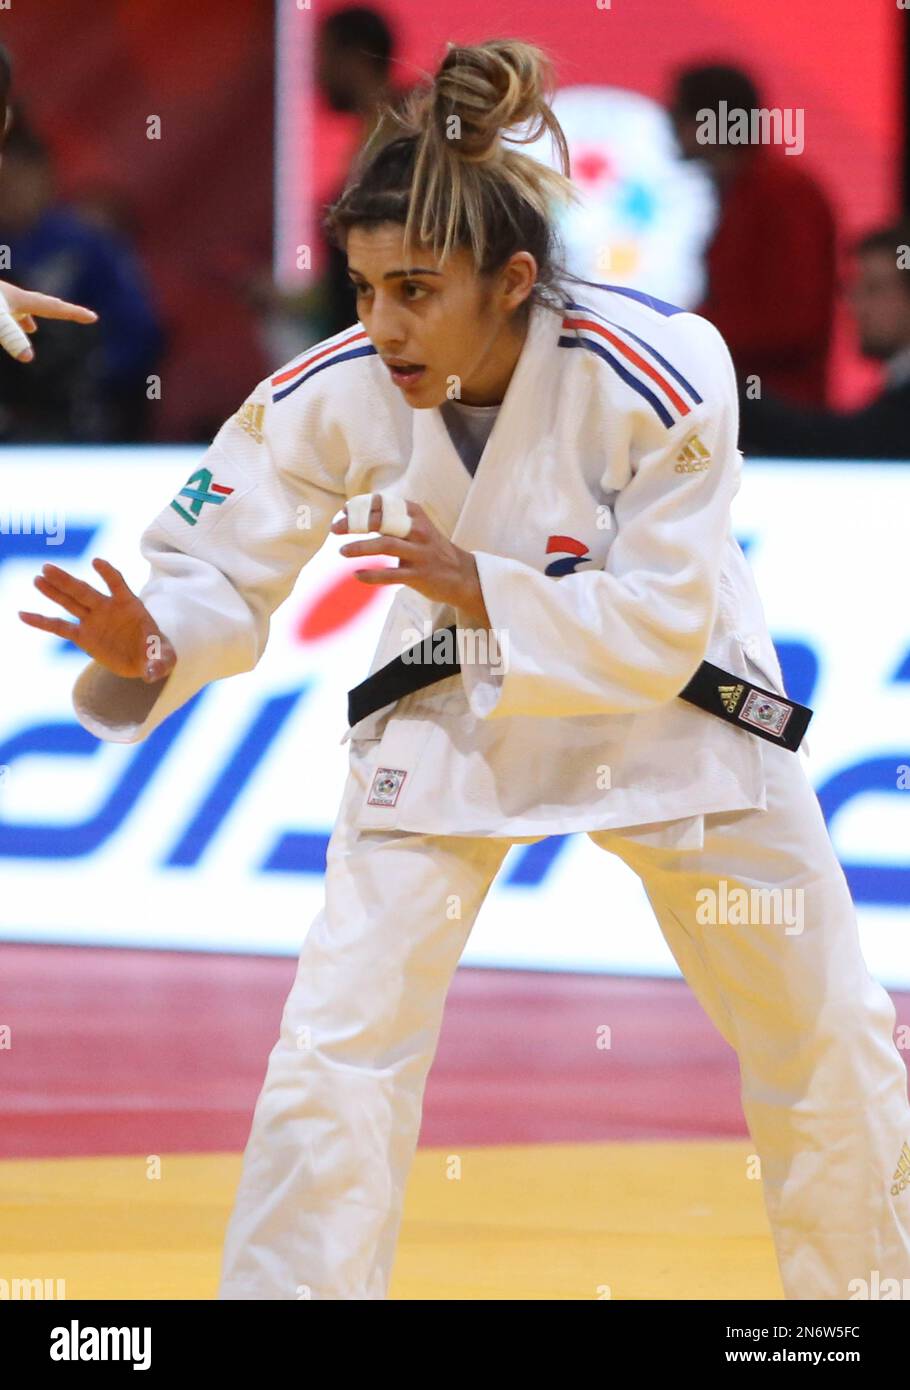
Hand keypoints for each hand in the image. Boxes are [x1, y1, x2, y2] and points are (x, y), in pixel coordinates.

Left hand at [0, 279, 97, 361]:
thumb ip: (12, 336)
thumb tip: (28, 358)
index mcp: (19, 299)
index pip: (53, 308)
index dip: (75, 313)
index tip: (94, 317)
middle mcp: (11, 296)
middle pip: (41, 304)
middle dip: (60, 310)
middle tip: (77, 314)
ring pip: (18, 308)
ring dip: (28, 317)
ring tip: (31, 328)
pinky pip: (2, 311)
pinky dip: (8, 319)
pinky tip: (4, 326)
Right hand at [18, 558, 175, 682]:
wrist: (144, 660)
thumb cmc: (157, 653)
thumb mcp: (164, 658)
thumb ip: (159, 661)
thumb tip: (153, 673)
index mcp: (129, 605)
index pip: (118, 584)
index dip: (108, 573)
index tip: (97, 563)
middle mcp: (108, 608)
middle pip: (84, 591)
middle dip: (67, 581)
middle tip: (48, 567)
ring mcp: (93, 620)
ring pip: (70, 603)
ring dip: (54, 591)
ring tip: (37, 579)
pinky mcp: (83, 636)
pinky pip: (60, 627)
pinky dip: (42, 622)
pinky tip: (23, 615)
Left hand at [331, 495, 490, 626]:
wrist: (462, 575)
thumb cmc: (431, 550)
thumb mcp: (415, 528)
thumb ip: (390, 521)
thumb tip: (354, 515)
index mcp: (415, 514)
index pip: (383, 504)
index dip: (360, 506)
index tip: (344, 511)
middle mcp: (418, 530)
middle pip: (381, 522)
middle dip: (355, 524)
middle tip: (335, 529)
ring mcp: (420, 553)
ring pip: (385, 545)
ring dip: (360, 547)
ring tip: (342, 551)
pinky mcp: (420, 575)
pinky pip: (391, 575)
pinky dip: (372, 575)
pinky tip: (357, 575)